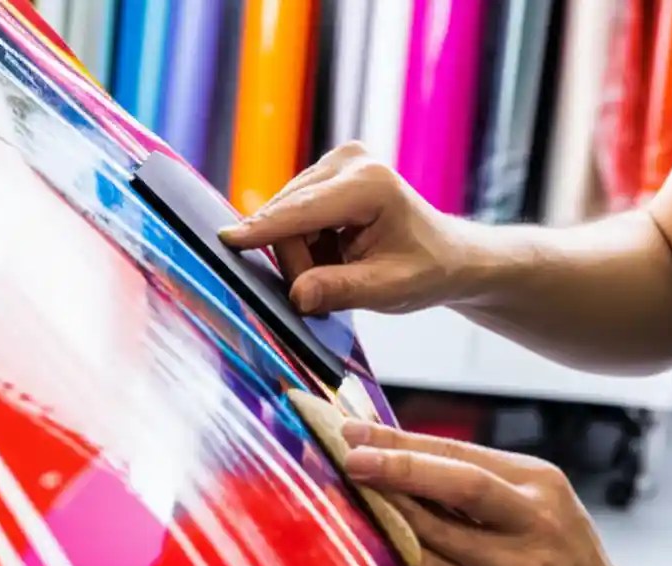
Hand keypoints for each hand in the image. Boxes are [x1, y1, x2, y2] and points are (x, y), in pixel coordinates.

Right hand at [219, 141, 470, 314]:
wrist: (446, 255)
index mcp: (370, 184)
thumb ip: (341, 291)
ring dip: (299, 253)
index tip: (225, 240)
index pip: (302, 211)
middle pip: (287, 215)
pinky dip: (303, 243)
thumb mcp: (388, 289)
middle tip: (323, 291)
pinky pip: (291, 214)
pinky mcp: (325, 173)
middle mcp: (350, 161)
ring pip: (284, 216)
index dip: (262, 229)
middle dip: (295, 260)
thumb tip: (296, 296)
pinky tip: (331, 254)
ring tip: (337, 271)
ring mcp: (335, 163)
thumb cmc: (425, 270)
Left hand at [340, 420, 651, 565]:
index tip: (354, 430)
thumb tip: (399, 462)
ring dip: (389, 518)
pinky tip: (380, 552)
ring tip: (349, 501)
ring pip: (439, 536)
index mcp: (539, 484)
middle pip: (455, 483)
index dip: (401, 441)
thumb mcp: (539, 511)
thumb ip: (480, 489)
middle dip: (396, 466)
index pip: (459, 452)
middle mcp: (535, 521)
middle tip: (348, 456)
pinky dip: (407, 564)